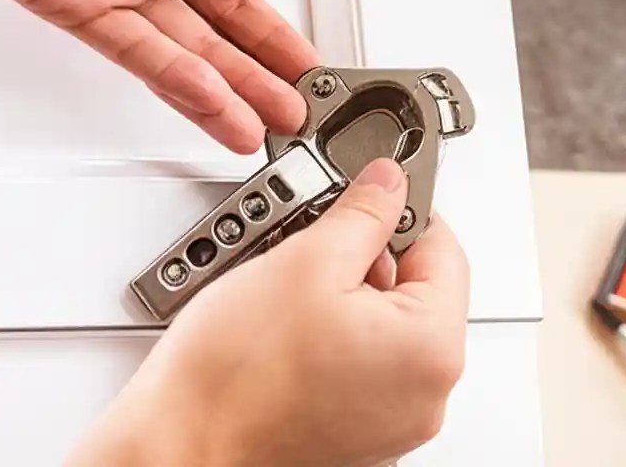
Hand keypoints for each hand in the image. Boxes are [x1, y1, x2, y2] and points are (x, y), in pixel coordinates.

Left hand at [0, 0, 325, 153]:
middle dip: (257, 77)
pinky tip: (210, 101)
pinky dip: (175, 80)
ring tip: (258, 130)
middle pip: (216, 35)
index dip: (275, 34)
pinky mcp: (72, 7)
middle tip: (292, 113)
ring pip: (180, 55)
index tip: (306, 66)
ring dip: (222, 95)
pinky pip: (135, 52)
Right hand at [65, 158, 470, 466]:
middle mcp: (426, 396)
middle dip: (368, 257)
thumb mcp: (306, 260)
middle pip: (416, 292)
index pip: (444, 249)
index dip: (401, 210)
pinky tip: (288, 331)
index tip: (369, 195)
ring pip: (386, 329)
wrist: (180, 444)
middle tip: (313, 244)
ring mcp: (394, 423)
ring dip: (346, 298)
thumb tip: (388, 185)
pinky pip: (363, 368)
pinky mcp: (359, 437)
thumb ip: (362, 212)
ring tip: (290, 292)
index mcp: (432, 350)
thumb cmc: (234, 377)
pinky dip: (334, 341)